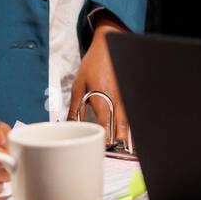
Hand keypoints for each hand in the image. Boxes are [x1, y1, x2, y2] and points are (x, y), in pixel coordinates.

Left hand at [69, 16, 131, 149]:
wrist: (108, 45)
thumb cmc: (93, 64)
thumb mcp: (78, 85)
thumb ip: (75, 108)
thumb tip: (70, 125)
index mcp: (103, 97)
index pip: (105, 124)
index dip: (105, 138)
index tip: (102, 149)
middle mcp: (117, 99)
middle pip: (122, 125)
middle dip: (121, 141)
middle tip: (119, 153)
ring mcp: (125, 96)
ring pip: (129, 119)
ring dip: (127, 134)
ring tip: (126, 149)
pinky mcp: (128, 93)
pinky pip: (130, 112)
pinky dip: (129, 123)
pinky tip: (128, 132)